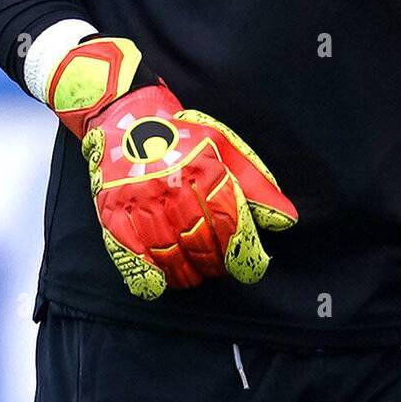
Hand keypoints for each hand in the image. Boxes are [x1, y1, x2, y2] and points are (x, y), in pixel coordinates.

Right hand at [48, 37, 297, 299]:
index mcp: (203, 170)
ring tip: (196, 274)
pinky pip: (131, 257)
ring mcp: (140, 203)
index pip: (230, 224)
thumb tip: (287, 221)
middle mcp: (172, 188)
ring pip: (170, 256)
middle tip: (220, 267)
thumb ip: (257, 185)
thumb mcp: (225, 148)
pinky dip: (147, 278)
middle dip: (216, 264)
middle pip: (202, 244)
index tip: (252, 268)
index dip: (244, 253)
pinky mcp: (113, 213)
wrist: (127, 118)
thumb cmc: (183, 135)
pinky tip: (160, 283)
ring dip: (187, 274)